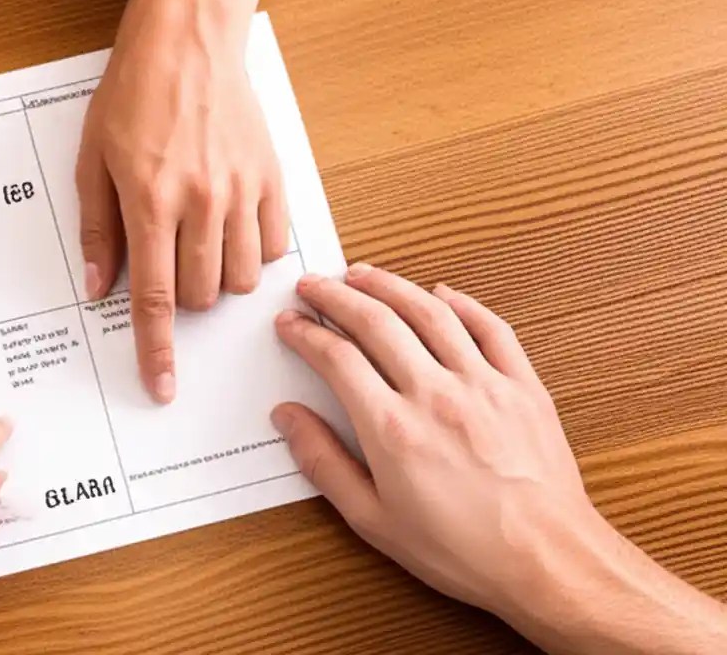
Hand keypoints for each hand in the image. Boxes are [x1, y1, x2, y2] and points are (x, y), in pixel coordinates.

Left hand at [78, 8, 288, 403]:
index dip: (156, 350)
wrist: (187, 41)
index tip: (161, 386)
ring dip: (218, 279)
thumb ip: (99, 230)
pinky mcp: (271, 177)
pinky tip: (231, 227)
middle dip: (183, 299)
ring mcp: (242, 190)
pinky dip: (252, 253)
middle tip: (169, 262)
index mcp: (150, 201)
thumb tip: (98, 288)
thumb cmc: (132, 96)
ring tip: (200, 242)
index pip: (155, 298)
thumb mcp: (92, 161)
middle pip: (200, 295)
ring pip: (240, 279)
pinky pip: (272, 246)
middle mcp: (200, 201)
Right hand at [269, 264, 595, 619]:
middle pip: (376, 322)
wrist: (548, 562)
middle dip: (336, 296)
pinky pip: (490, 328)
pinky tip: (441, 294)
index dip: (306, 333)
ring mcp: (484, 385)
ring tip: (362, 274)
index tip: (291, 324)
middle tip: (313, 285)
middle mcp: (436, 395)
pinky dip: (462, 304)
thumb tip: (289, 419)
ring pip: (429, 312)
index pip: (337, 358)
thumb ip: (324, 463)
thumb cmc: (464, 551)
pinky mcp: (522, 387)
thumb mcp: (373, 520)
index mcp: (392, 430)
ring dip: (389, 285)